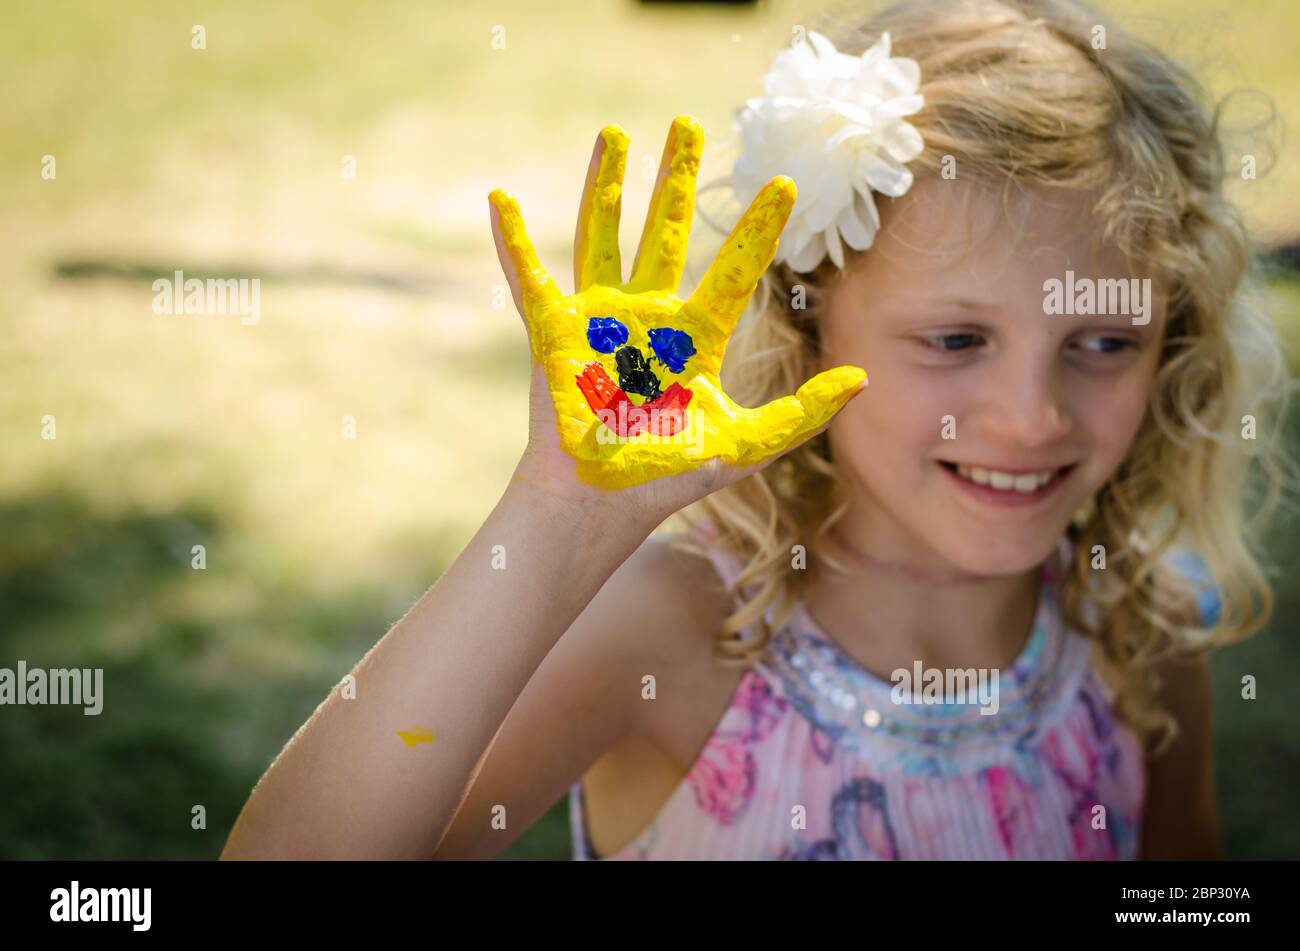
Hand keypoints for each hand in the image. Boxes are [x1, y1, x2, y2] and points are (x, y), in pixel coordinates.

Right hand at [488, 115, 865, 499]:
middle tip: (689, 123)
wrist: (601, 504)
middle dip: (677, 178)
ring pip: (602, 236)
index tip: (786, 184)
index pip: (734, 270)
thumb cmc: (666, 478)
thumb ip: (802, 414)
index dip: (759, 228)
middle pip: (665, 232)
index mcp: (694, 338)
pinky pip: (529, 278)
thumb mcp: (744, 446)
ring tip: (614, 132)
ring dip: (606, 184)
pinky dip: (512, 241)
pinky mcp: (553, 334)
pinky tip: (502, 199)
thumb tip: (863, 379)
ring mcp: (598, 321)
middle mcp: (647, 319)